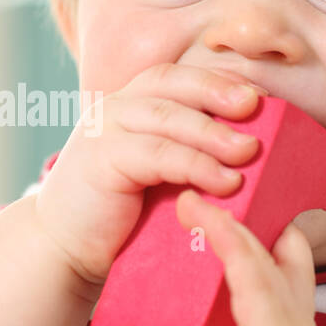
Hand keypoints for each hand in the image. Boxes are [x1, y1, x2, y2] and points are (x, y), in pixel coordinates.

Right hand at [34, 63, 262, 285]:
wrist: (65, 247)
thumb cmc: (117, 214)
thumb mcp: (156, 175)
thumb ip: (188, 153)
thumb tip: (251, 148)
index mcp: (129, 104)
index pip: (177, 77)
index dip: (217, 80)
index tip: (260, 94)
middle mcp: (114, 108)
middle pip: (173, 86)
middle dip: (218, 92)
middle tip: (259, 107)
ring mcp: (104, 130)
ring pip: (168, 118)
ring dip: (213, 133)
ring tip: (250, 151)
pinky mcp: (100, 159)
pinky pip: (158, 154)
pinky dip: (196, 165)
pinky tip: (225, 181)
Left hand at [127, 189, 325, 325]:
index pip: (256, 282)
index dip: (238, 252)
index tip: (211, 225)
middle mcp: (281, 321)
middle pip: (261, 256)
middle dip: (233, 223)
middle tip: (201, 192)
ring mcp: (282, 320)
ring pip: (252, 255)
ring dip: (221, 221)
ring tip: (188, 193)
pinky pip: (251, 273)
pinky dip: (228, 242)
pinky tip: (207, 217)